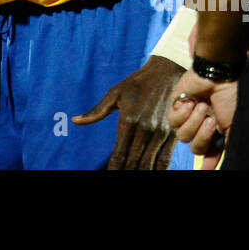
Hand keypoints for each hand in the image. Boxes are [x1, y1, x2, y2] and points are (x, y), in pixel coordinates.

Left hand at [73, 55, 185, 169]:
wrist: (167, 72)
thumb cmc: (138, 83)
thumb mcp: (115, 93)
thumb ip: (96, 111)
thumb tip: (75, 120)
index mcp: (128, 120)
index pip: (119, 153)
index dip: (114, 168)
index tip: (109, 174)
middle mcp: (145, 129)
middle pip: (134, 162)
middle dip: (126, 172)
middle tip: (118, 177)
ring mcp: (161, 133)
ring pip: (149, 163)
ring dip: (141, 172)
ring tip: (132, 177)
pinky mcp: (173, 134)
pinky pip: (165, 159)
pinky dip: (158, 170)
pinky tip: (151, 173)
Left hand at [167, 69, 238, 169]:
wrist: (218, 75)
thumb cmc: (230, 96)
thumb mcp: (234, 123)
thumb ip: (227, 142)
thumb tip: (217, 159)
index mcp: (217, 130)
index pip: (210, 152)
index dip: (208, 162)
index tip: (205, 171)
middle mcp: (203, 125)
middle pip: (196, 147)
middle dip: (202, 136)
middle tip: (210, 120)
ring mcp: (190, 115)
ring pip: (183, 135)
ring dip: (193, 121)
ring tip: (202, 106)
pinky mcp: (177, 105)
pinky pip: (172, 121)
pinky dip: (182, 113)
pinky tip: (190, 102)